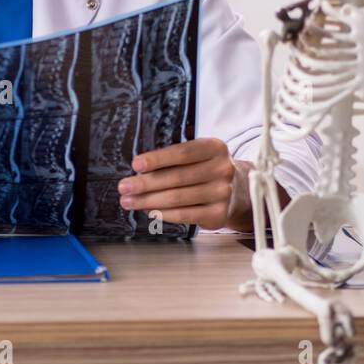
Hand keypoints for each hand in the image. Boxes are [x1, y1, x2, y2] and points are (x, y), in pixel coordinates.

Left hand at [118, 137, 249, 231]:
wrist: (238, 190)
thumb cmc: (207, 169)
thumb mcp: (198, 155)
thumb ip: (175, 158)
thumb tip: (139, 170)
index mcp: (215, 148)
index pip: (183, 152)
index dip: (158, 159)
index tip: (136, 164)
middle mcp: (222, 169)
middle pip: (177, 177)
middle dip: (146, 183)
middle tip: (124, 187)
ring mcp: (222, 193)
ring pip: (178, 198)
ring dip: (149, 201)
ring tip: (130, 201)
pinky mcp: (219, 214)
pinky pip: (185, 215)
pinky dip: (164, 214)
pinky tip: (149, 211)